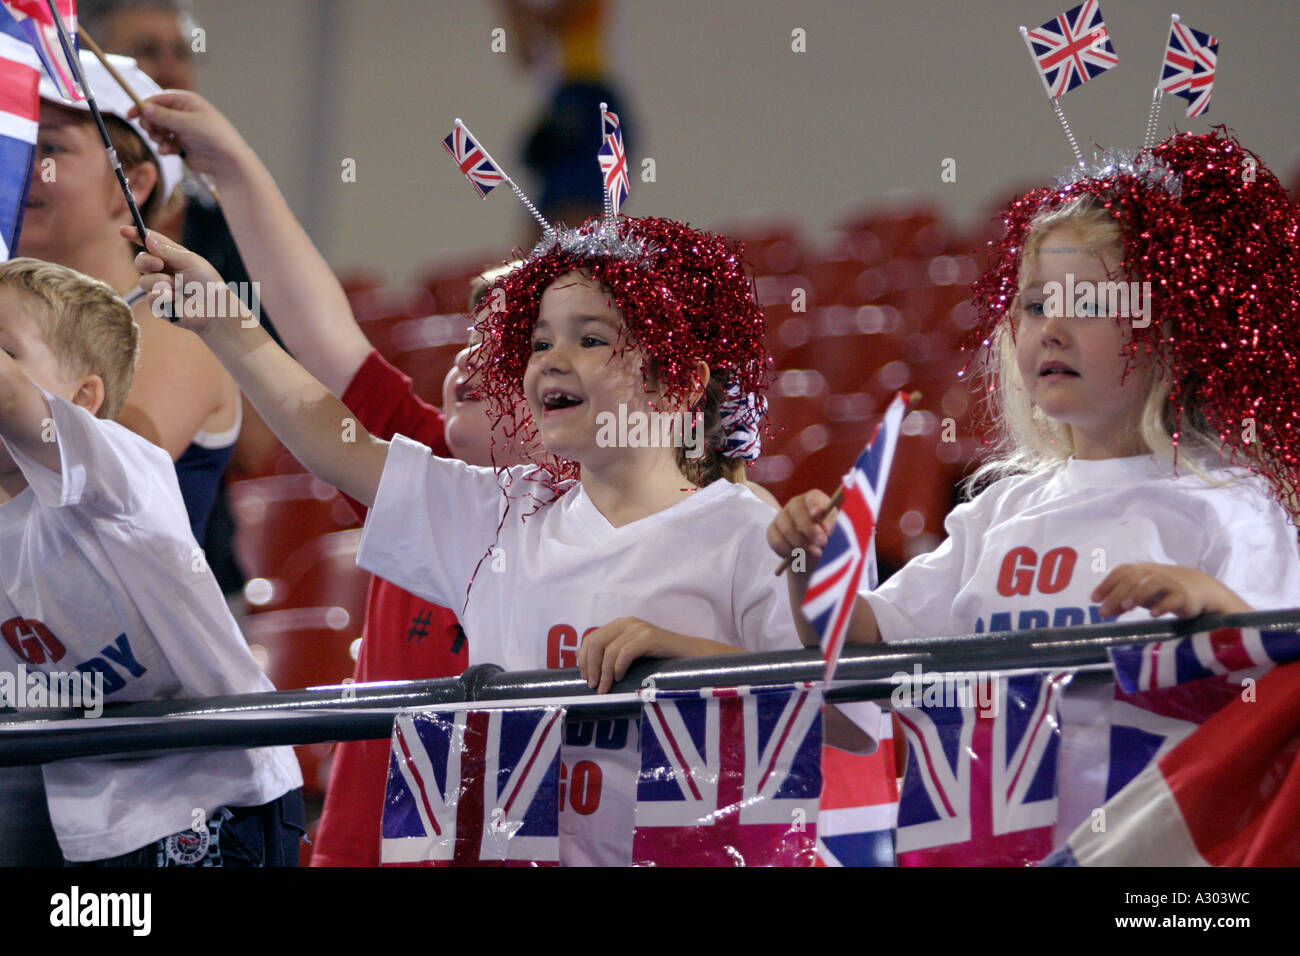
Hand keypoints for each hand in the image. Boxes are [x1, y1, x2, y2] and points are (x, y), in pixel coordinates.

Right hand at [125, 227, 251, 336]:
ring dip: (161, 282)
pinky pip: (150, 297)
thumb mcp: (189, 261)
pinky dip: (163, 297)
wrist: (215, 309)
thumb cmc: (208, 283)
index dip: (137, 236)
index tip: (124, 230)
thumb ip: (167, 251)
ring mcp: (161, 289)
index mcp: (173, 258)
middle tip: (159, 265)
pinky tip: (176, 300)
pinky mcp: (160, 306)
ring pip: (144, 281)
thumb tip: (148, 238)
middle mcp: (164, 272)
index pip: (151, 244)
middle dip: (146, 262)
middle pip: (141, 261)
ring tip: (178, 287)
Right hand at [129, 91, 247, 180]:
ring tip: (164, 142)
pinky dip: (165, 148)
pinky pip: (165, 144)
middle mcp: (183, 114)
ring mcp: (182, 129)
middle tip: (151, 132)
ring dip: (157, 137)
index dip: (142, 106)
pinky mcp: (183, 145)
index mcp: (186, 101)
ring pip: (158, 130)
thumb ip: (164, 116)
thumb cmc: (213, 136)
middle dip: (150, 124)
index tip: (130, 115)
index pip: (157, 99)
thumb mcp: (187, 123)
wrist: (228, 161)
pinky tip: (171, 152)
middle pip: (154, 114)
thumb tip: (144, 107)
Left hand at [577, 617, 710, 693]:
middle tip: (593, 686)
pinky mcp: (650, 637)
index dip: (584, 659)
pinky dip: (619, 667)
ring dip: (604, 673)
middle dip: (590, 666)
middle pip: (596, 642)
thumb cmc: (659, 659)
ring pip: (609, 650)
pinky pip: (625, 652)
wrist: (691, 656)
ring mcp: (639, 628)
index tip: (585, 678)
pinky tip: (621, 678)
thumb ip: (608, 653)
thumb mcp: (629, 655)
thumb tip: (580, 657)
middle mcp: (627, 623)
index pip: (591, 638)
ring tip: (605, 688)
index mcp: (620, 625)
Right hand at [766, 489, 835, 574]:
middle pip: (797, 512)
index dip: (815, 505)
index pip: (813, 498)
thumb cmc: (822, 532)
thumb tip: (823, 529)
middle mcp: (795, 504)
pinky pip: (777, 542)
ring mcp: (781, 517)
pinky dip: (788, 551)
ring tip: (814, 553)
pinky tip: (799, 556)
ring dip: (801, 544)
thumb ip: (828, 526)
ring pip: (787, 529)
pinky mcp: (772, 531)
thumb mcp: (830, 527)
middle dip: (810, 529)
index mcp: (812, 499)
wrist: (809, 546)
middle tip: (821, 542)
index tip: (818, 515)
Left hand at [1092, 563, 1251, 618]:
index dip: (1106, 584)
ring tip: (1126, 606)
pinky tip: (1153, 614)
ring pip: (1152, 583)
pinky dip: (1163, 605)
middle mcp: (1153, 574)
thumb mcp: (1140, 594)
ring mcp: (1169, 584)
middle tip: (1104, 612)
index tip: (1094, 599)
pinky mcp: (1184, 597)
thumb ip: (1122, 601)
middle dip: (1116, 595)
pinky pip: (1173, 599)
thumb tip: (1101, 611)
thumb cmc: (1162, 591)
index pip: (1121, 572)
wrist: (1199, 589)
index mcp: (1141, 571)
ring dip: (1137, 594)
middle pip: (1132, 579)